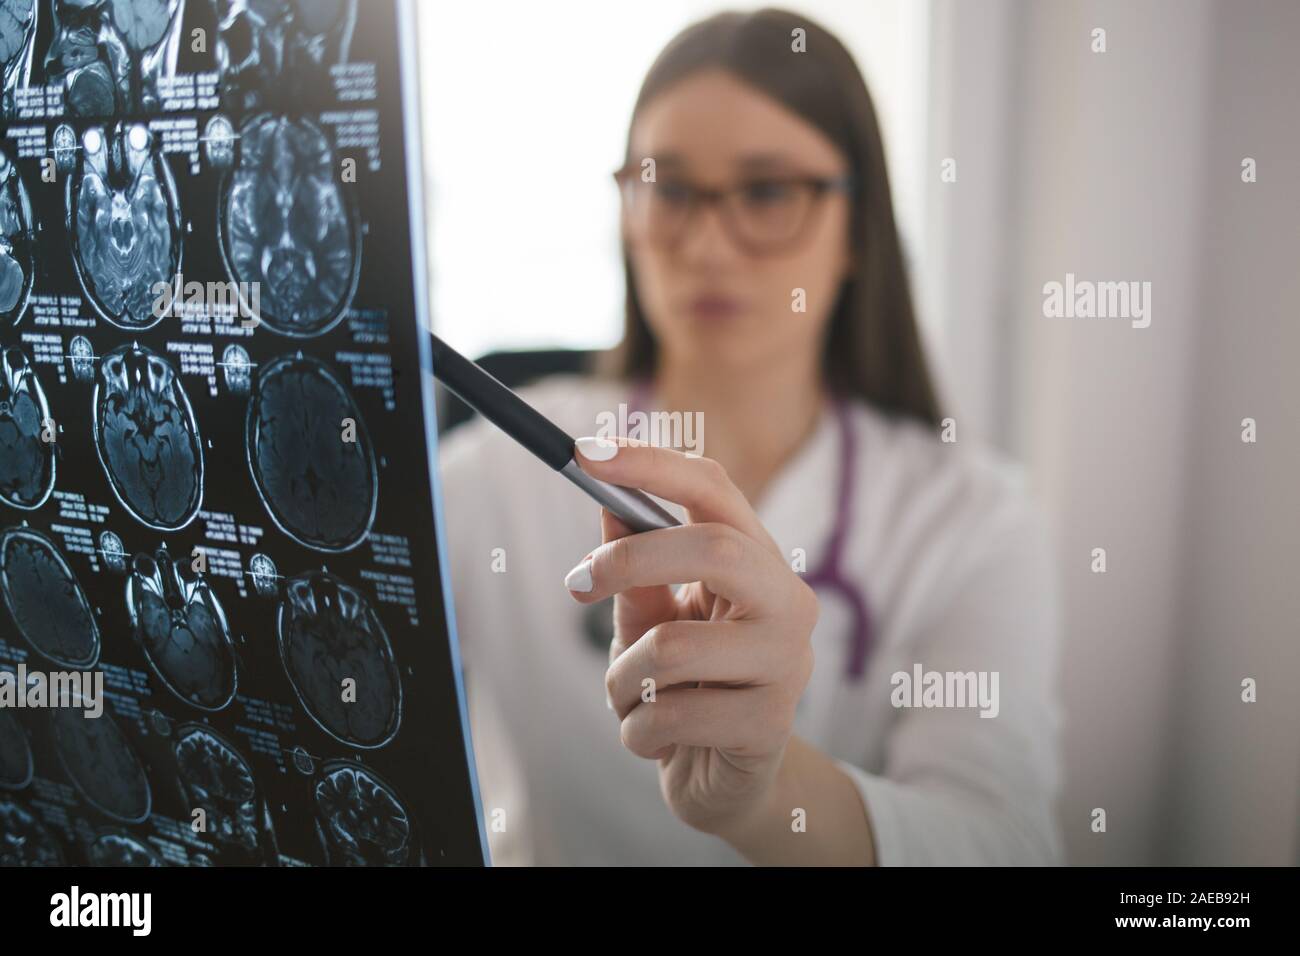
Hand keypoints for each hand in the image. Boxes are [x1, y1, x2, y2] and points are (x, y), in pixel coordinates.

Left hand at [562, 436, 818, 840]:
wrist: (724, 781)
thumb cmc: (685, 686)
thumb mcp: (651, 620)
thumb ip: (634, 567)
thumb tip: (605, 500)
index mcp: (758, 561)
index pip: (716, 490)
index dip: (652, 465)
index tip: (587, 451)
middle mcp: (788, 602)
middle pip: (714, 549)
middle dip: (630, 561)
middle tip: (577, 584)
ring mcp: (788, 663)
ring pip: (673, 646)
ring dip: (621, 678)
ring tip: (630, 699)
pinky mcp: (770, 725)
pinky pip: (670, 714)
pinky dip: (636, 731)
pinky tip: (655, 739)